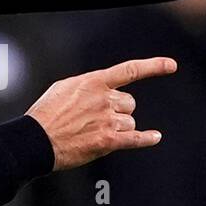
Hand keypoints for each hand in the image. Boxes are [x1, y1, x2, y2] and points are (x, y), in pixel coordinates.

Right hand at [26, 57, 176, 170]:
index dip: (153, 66)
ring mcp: (107, 120)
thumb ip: (87, 86)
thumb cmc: (45, 114)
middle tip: (98, 119)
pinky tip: (154, 137)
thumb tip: (101, 89)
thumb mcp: (64, 88)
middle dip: (120, 111)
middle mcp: (104, 98)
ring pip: (130, 122)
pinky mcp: (107, 140)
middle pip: (129, 103)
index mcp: (94, 82)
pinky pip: (135, 139)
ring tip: (96, 132)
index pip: (130, 70)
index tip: (170, 65)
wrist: (35, 140)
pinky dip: (146, 139)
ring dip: (120, 127)